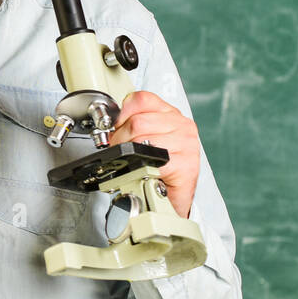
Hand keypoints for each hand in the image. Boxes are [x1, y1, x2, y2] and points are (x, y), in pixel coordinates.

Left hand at [107, 90, 199, 219]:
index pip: (141, 99)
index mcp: (172, 115)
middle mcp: (182, 126)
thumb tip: (111, 125)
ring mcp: (186, 145)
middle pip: (137, 121)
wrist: (172, 199)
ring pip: (141, 138)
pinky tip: (144, 171)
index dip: (123, 115)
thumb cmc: (159, 170)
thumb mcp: (147, 139)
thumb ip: (133, 124)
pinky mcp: (185, 165)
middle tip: (122, 153)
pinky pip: (153, 160)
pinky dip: (142, 167)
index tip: (119, 129)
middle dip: (121, 139)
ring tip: (133, 163)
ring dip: (129, 154)